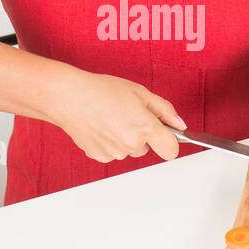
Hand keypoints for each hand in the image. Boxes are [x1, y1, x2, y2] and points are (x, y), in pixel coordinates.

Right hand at [54, 68, 185, 163]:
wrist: (70, 97)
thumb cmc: (102, 90)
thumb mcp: (140, 92)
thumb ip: (165, 110)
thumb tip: (179, 125)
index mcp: (145, 127)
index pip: (172, 150)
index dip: (170, 141)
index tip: (165, 134)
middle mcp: (131, 144)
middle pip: (148, 147)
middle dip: (142, 134)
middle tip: (127, 114)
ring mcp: (115, 153)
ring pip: (129, 150)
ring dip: (124, 138)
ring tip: (111, 118)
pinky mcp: (100, 157)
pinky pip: (113, 152)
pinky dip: (109, 142)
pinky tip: (101, 126)